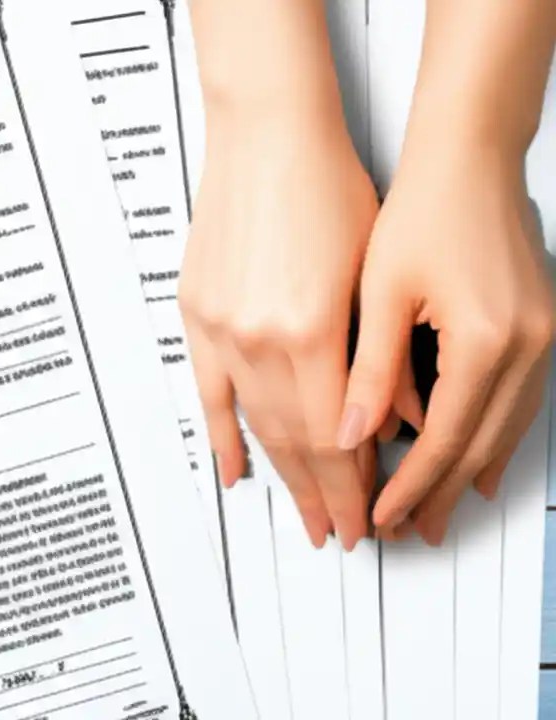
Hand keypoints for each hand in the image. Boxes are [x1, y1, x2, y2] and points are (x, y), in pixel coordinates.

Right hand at [181, 114, 380, 549]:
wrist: (265, 137)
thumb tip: (391, 425)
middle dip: (321, 496)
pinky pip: (207, 394)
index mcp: (310, 330)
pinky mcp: (195, 316)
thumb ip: (378, 360)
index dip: (351, 485)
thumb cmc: (326, 188)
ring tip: (300, 516)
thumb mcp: (373, 276)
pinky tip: (232, 473)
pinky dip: (221, 438)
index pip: (334, 437)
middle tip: (336, 535)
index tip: (365, 518)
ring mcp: (219, 330)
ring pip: (253, 426)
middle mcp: (258, 340)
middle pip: (292, 443)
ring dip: (279, 479)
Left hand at [343, 148, 553, 545]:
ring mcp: (547, 337)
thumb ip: (370, 372)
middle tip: (410, 532)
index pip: (444, 439)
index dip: (409, 484)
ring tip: (441, 511)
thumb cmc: (423, 210)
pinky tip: (481, 462)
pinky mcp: (544, 326)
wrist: (472, 155)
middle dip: (443, 493)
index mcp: (486, 340)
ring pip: (509, 429)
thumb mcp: (382, 294)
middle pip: (482, 444)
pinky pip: (522, 401)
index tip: (381, 517)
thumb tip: (349, 436)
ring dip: (473, 472)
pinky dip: (497, 436)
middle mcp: (529, 345)